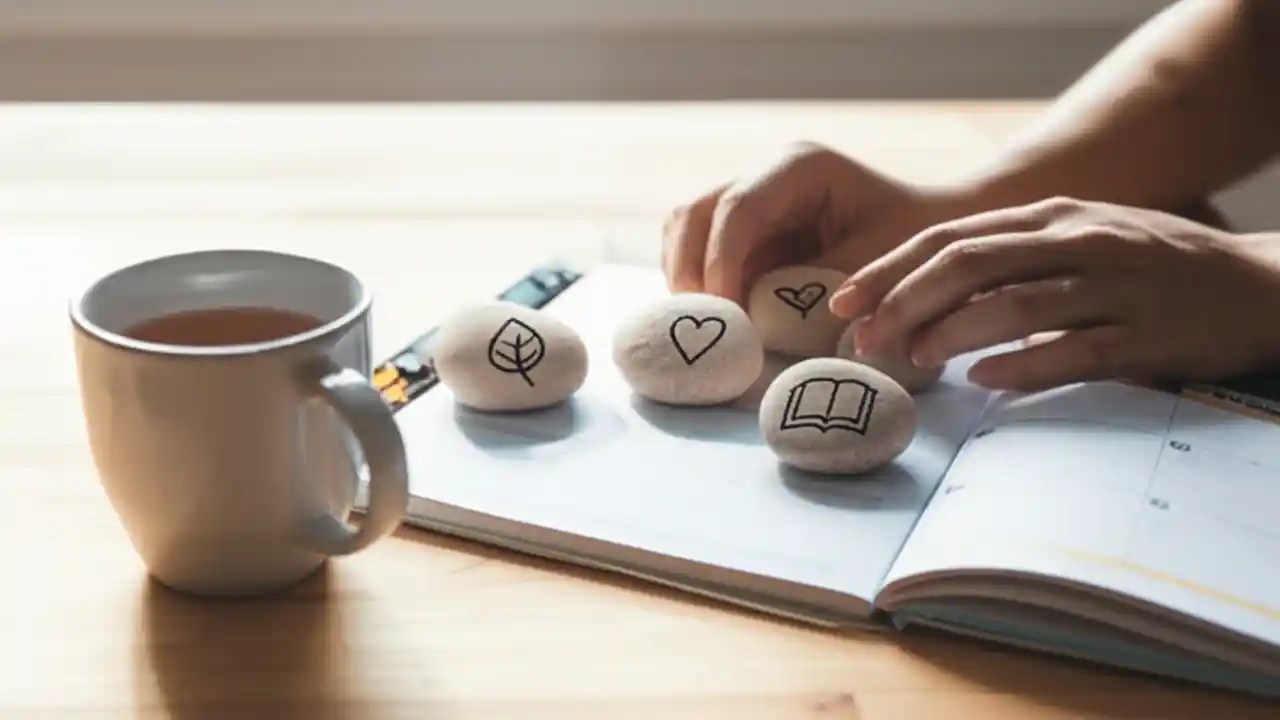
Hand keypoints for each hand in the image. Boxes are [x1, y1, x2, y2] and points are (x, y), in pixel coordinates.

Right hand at [661, 142, 973, 303]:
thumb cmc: (914, 239)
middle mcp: (765, 176)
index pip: (737, 210)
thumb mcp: (875, 263)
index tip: (725, 314)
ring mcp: (752, 202)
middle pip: (695, 213)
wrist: (934, 228)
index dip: (719, 263)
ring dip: (686, 277)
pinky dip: (701, 285)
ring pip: (687, 229)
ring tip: (706, 325)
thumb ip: (815, 291)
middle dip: (688, 268)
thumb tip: (757, 329)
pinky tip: (718, 319)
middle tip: (701, 323)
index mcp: (799, 167)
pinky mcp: (748, 233)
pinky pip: (702, 254)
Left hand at [831, 197, 1279, 390]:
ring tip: (910, 360)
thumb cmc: (1146, 266)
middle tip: (863, 340)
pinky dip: (1021, 366)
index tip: (842, 300)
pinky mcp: (1145, 335)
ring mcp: (1114, 286)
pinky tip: (982, 380)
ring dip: (950, 333)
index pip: (951, 236)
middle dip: (904, 301)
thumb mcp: (1077, 238)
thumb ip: (1010, 255)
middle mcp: (1077, 241)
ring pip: (1014, 305)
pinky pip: (1073, 351)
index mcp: (1052, 216)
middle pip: (970, 264)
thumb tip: (922, 292)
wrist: (1254, 284)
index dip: (890, 268)